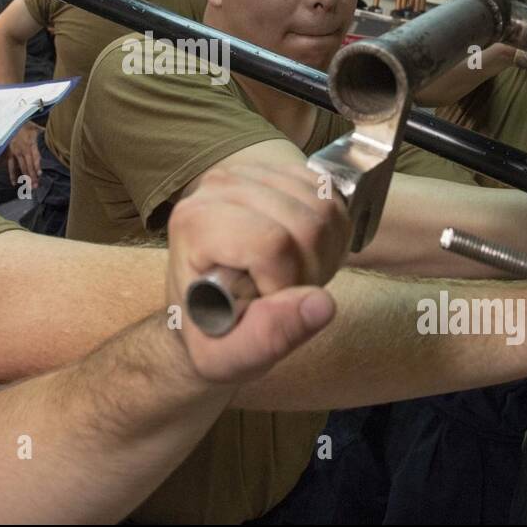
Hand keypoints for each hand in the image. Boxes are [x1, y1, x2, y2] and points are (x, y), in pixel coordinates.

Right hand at [6, 124, 41, 188]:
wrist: (12, 122)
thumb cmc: (27, 126)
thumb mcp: (37, 128)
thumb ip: (46, 136)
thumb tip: (58, 139)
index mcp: (31, 143)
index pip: (35, 156)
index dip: (37, 165)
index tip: (40, 173)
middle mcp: (23, 149)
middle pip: (28, 165)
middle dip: (32, 176)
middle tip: (36, 186)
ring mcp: (16, 153)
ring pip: (21, 167)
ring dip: (25, 178)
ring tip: (30, 187)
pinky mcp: (10, 154)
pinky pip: (11, 166)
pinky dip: (12, 175)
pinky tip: (14, 184)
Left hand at [166, 164, 349, 383]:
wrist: (209, 307)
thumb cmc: (212, 333)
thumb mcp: (227, 357)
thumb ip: (268, 336)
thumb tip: (321, 304)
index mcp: (194, 224)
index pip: (272, 243)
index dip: (284, 282)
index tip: (264, 303)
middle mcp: (218, 187)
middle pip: (306, 222)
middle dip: (310, 269)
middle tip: (283, 292)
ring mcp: (250, 171)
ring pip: (325, 205)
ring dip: (324, 250)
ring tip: (293, 274)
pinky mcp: (278, 169)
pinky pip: (331, 193)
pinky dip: (332, 231)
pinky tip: (304, 252)